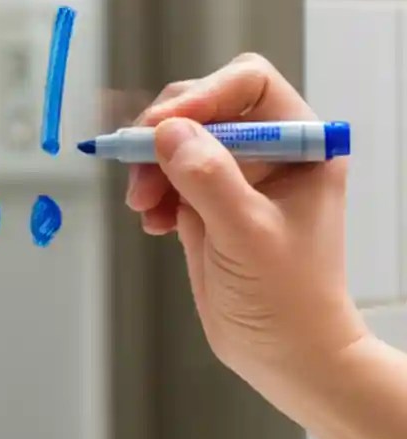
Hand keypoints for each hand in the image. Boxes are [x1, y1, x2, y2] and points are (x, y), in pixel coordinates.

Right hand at [125, 53, 366, 390]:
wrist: (285, 355)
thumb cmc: (289, 300)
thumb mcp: (249, 235)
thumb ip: (210, 179)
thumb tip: (168, 133)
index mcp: (301, 144)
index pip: (248, 83)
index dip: (204, 94)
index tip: (165, 125)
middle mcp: (269, 150)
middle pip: (203, 105)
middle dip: (165, 134)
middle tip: (138, 166)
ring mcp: (235, 175)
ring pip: (175, 138)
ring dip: (149, 166)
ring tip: (144, 207)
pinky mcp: (206, 201)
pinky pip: (165, 174)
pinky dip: (151, 192)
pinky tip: (154, 223)